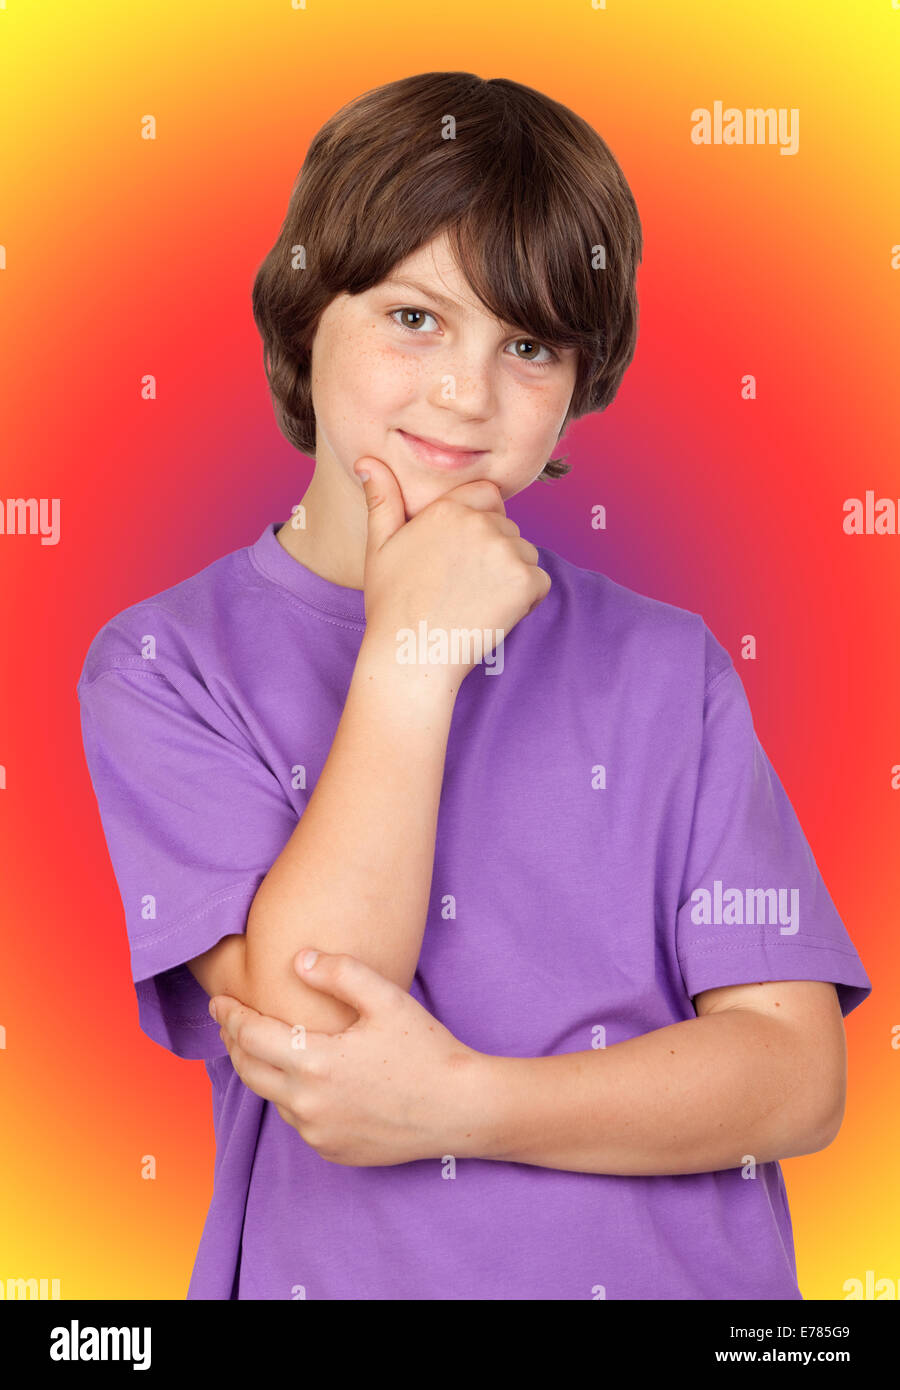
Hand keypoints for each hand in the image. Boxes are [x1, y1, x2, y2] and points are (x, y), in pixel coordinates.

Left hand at [210, 949, 487, 1166]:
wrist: (461, 1109)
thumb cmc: (427, 1051)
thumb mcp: (387, 999)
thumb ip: (340, 973)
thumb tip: (298, 959)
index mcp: (315, 1063)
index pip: (251, 1037)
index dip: (230, 1016)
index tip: (218, 1001)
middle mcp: (308, 1105)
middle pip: (249, 1071)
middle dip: (234, 1043)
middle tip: (229, 1021)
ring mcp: (319, 1133)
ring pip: (273, 1098)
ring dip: (265, 1071)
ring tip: (266, 1047)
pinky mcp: (334, 1151)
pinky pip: (300, 1122)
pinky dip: (293, 1099)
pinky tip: (307, 1081)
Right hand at [353, 455, 550, 680]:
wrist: (411, 654)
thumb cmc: (392, 604)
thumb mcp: (380, 546)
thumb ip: (382, 500)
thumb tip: (367, 460)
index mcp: (448, 509)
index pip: (488, 496)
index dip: (480, 522)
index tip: (462, 555)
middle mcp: (480, 524)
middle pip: (508, 528)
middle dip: (494, 553)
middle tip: (463, 588)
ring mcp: (505, 551)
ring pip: (525, 555)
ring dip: (511, 576)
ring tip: (476, 602)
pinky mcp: (524, 581)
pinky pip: (539, 583)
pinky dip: (525, 601)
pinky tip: (492, 615)